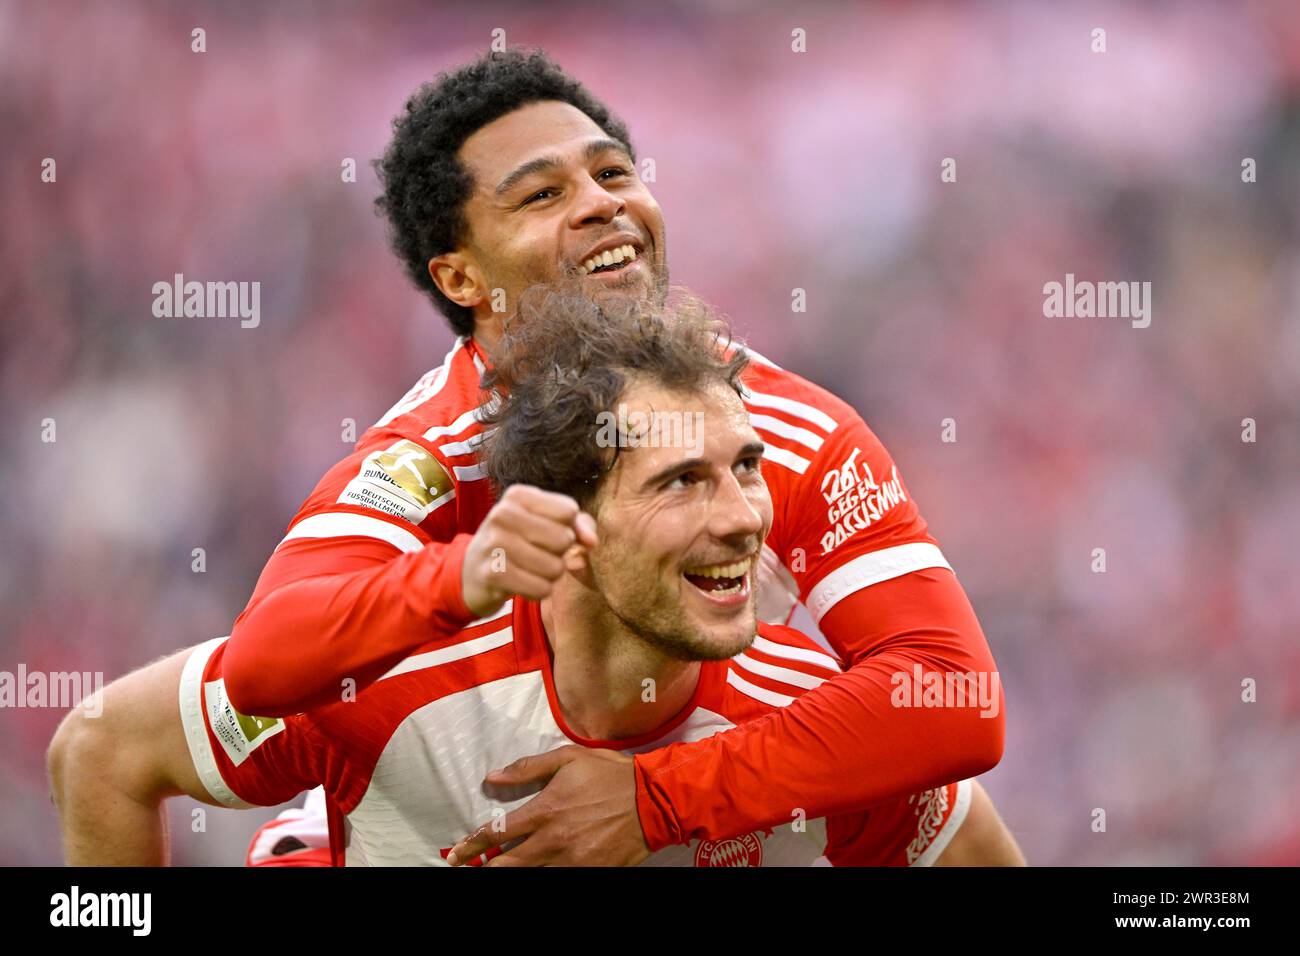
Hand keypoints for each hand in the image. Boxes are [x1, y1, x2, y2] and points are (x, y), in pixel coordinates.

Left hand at [446, 745, 649, 866]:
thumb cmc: (610, 775)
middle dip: (483, 870)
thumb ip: (528, 768)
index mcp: (545, 810)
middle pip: (506, 865)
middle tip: (467, 870)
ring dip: (511, 874)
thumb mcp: (568, 759)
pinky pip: (557, 880)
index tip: (457, 853)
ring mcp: (571, 861)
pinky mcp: (590, 873)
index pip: (497, 833)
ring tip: (496, 873)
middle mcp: (553, 840)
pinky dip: (543, 876)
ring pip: (529, 876)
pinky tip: (537, 872)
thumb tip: (493, 776)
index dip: (472, 846)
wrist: (653, 800)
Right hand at [460, 485, 597, 617]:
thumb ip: (577, 524)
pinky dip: (539, 591)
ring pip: (555, 567)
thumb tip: (592, 541)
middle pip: (564, 539)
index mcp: (518, 495)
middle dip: (560, 554)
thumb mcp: (543, 523)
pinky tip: (524, 584)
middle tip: (539, 555)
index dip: (569, 529)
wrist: (470, 573)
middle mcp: (502, 513)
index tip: (550, 535)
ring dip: (550, 576)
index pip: (568, 511)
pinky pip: (541, 588)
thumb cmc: (517, 544)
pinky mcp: (492, 573)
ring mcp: (494, 543)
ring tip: (531, 570)